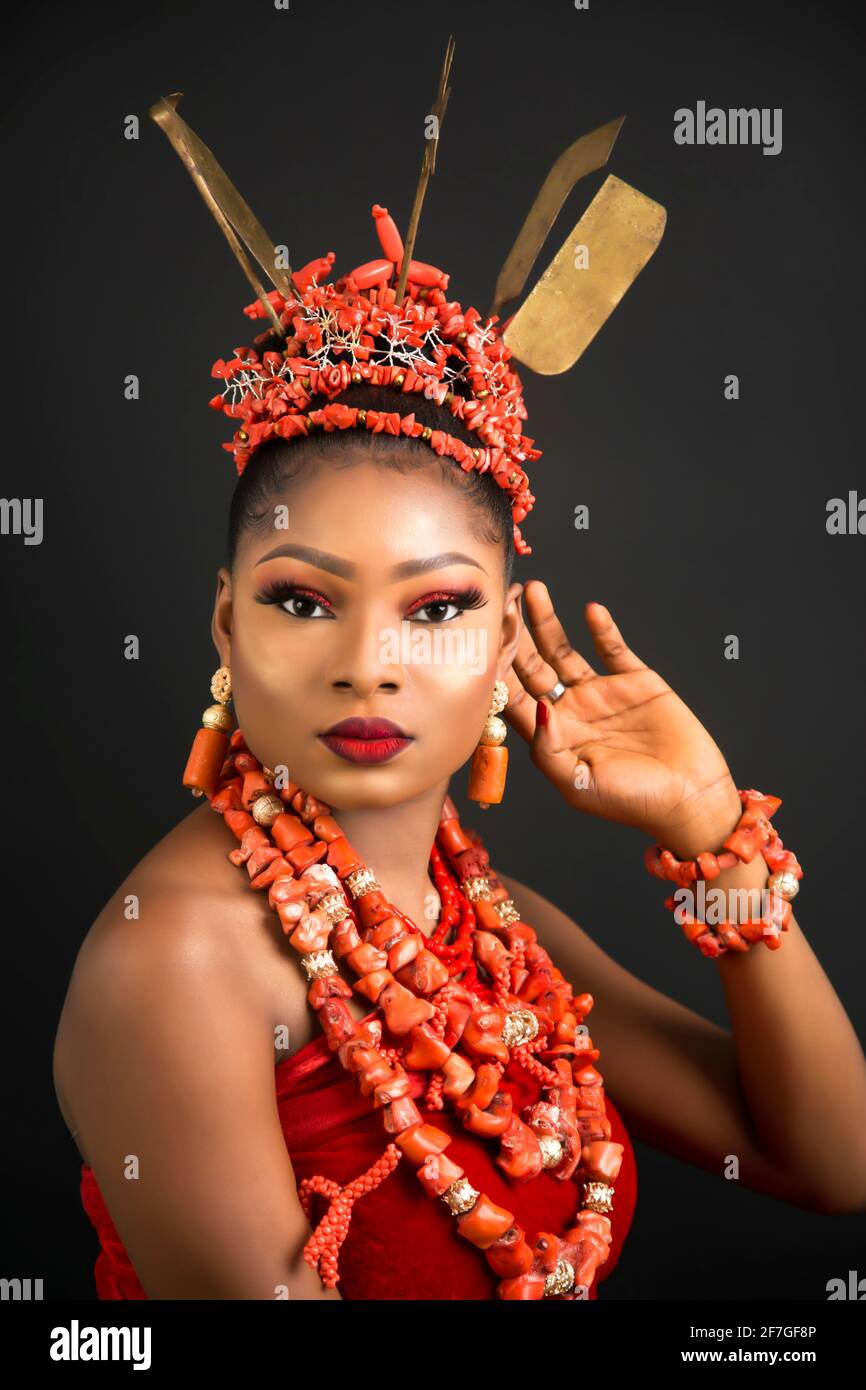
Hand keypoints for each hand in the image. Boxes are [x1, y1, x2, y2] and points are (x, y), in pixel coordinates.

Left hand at [502, 582, 742, 857]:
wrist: (690, 798)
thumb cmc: (633, 803)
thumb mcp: (579, 785)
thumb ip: (549, 750)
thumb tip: (534, 708)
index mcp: (551, 736)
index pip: (511, 696)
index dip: (496, 668)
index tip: (482, 640)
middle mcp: (569, 710)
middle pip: (531, 665)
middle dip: (515, 635)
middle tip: (502, 602)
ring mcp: (600, 693)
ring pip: (563, 649)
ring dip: (547, 621)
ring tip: (533, 591)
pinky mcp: (635, 681)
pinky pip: (612, 648)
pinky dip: (602, 629)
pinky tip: (590, 610)